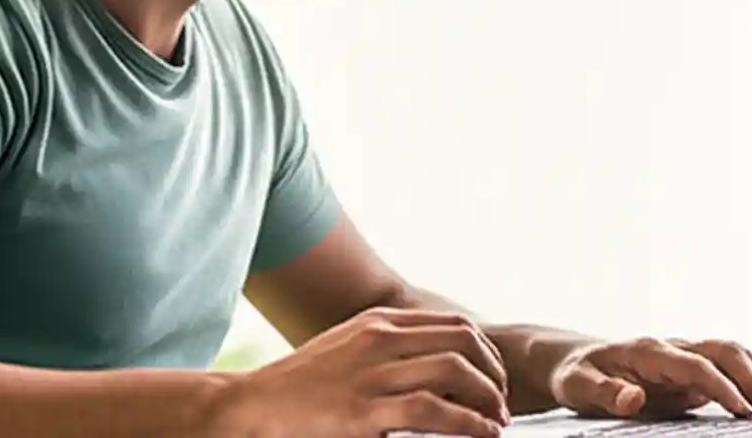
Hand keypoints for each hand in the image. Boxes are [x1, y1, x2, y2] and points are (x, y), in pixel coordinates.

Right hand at [221, 307, 509, 437]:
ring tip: (497, 421)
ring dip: (489, 397)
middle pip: (464, 340)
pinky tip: (481, 434)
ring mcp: (373, 374)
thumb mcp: (347, 351)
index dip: (487, 351)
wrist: (248, 409)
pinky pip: (435, 410)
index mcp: (378, 323)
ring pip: (456, 371)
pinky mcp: (365, 412)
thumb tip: (435, 366)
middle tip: (503, 401)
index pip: (454, 324)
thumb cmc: (298, 388)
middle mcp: (380, 339)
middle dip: (495, 372)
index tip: (497, 377)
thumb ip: (387, 351)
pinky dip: (469, 423)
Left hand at [550, 338, 751, 419]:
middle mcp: (673, 347)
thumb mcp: (578, 386)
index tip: (743, 411)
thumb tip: (634, 397)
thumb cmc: (577, 375)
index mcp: (649, 350)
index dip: (722, 387)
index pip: (697, 365)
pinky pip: (730, 368)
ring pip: (733, 354)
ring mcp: (685, 355)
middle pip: (724, 351)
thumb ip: (605, 392)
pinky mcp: (691, 369)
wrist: (575, 361)